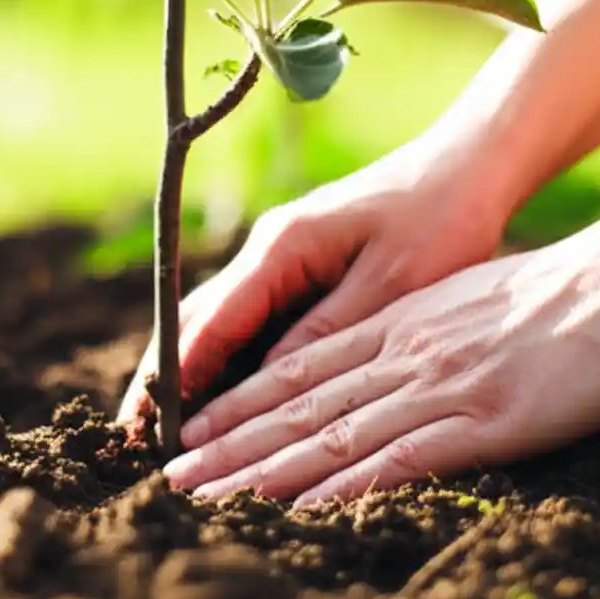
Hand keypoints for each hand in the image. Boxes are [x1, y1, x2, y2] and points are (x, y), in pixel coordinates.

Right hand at [118, 134, 509, 424]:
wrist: (469, 167)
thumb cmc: (441, 219)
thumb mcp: (390, 283)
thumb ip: (326, 330)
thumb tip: (267, 382)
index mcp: (284, 247)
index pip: (213, 319)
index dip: (178, 372)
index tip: (149, 418)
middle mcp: (268, 250)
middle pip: (194, 318)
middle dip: (160, 374)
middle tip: (130, 431)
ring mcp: (279, 258)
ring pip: (214, 320)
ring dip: (184, 368)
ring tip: (155, 423)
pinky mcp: (298, 270)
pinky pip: (247, 320)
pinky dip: (222, 357)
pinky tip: (214, 394)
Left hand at [161, 215, 599, 507]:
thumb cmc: (559, 291)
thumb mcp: (465, 300)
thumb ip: (416, 331)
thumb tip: (384, 360)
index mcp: (397, 325)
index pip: (297, 369)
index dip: (239, 402)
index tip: (195, 429)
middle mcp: (402, 354)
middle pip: (296, 405)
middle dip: (229, 443)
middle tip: (173, 474)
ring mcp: (439, 386)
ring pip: (331, 434)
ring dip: (263, 471)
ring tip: (210, 498)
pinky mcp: (484, 419)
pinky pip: (400, 457)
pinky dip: (344, 485)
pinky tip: (301, 507)